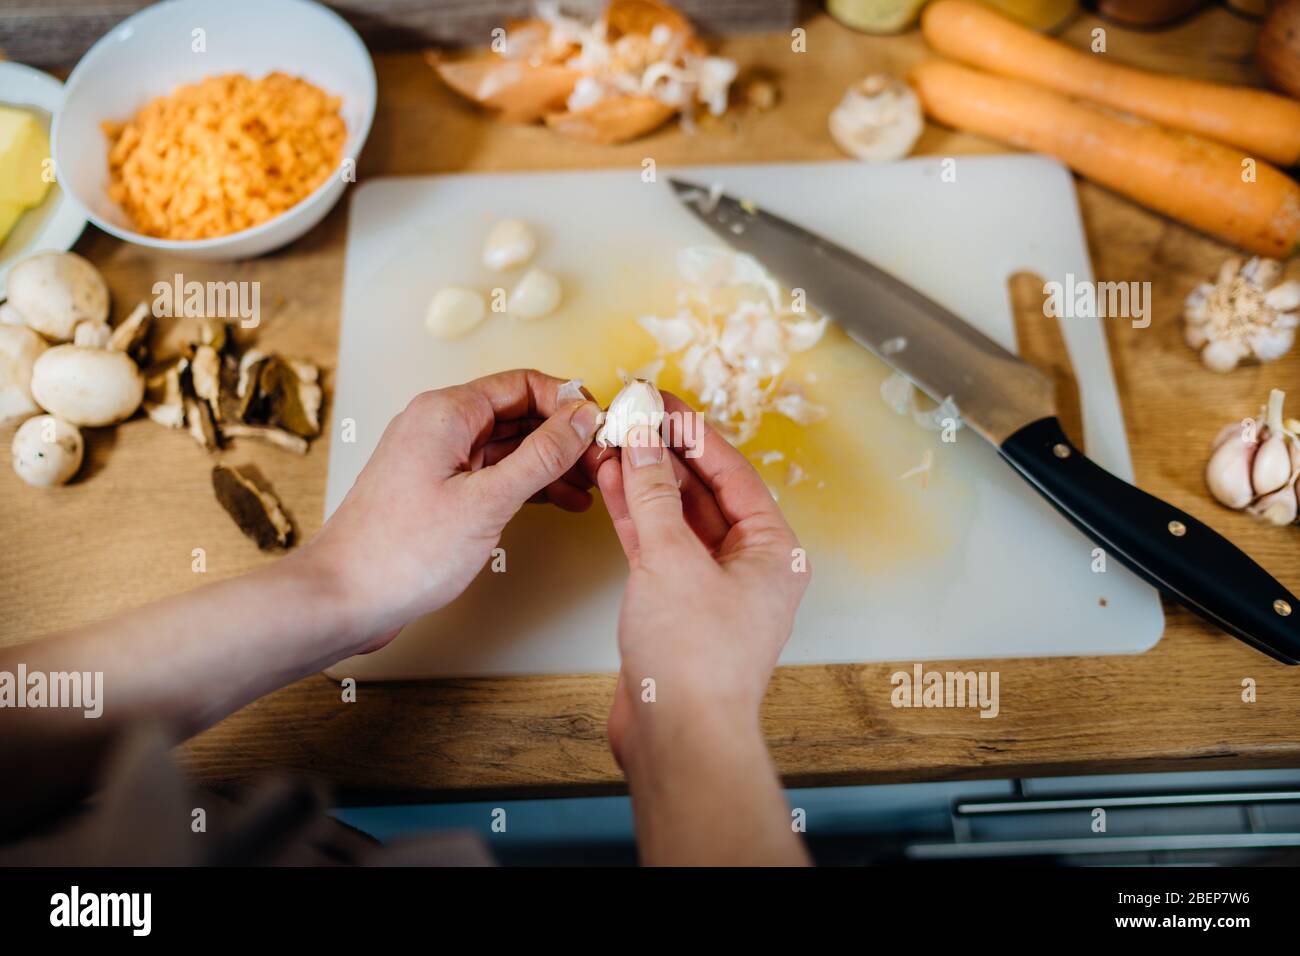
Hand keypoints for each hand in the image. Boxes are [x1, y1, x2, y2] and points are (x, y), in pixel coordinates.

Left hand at [304, 369, 602, 653]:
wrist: (344, 598)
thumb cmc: (401, 552)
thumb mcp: (487, 500)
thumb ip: (541, 455)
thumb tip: (582, 418)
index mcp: (446, 412)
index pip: (524, 384)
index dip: (568, 403)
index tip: (601, 429)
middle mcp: (440, 426)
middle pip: (519, 413)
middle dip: (565, 436)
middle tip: (604, 464)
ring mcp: (438, 459)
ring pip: (509, 446)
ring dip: (551, 463)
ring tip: (592, 487)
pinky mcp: (439, 490)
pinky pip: (494, 473)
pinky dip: (528, 484)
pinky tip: (560, 502)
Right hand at [595, 393, 809, 768]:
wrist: (678, 737)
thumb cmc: (696, 663)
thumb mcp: (671, 559)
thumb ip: (652, 494)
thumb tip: (643, 439)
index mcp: (775, 550)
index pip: (732, 472)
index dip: (693, 432)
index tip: (662, 401)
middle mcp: (750, 565)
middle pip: (705, 491)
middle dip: (666, 453)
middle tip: (633, 415)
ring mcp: (713, 585)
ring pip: (677, 517)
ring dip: (645, 481)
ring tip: (613, 441)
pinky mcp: (678, 605)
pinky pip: (659, 546)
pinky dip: (635, 517)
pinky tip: (613, 484)